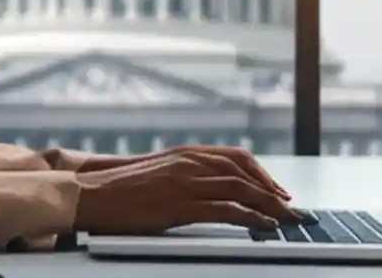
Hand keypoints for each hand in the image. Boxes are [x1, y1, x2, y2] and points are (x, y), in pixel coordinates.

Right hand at [73, 153, 306, 235]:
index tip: (276, 190)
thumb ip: (182, 175)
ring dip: (269, 205)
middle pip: (244, 172)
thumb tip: (204, 188)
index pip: (235, 157)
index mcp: (185, 154)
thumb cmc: (118, 189)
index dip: (261, 173)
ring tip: (286, 220)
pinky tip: (264, 226)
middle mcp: (189, 163)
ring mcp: (185, 183)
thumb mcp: (156, 174)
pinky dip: (251, 217)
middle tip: (291, 209)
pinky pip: (226, 209)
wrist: (90, 193)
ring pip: (240, 189)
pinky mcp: (180, 205)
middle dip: (272, 191)